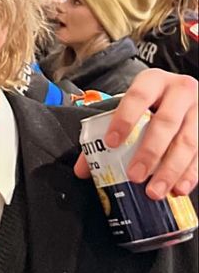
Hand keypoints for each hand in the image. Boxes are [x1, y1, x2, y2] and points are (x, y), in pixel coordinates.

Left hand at [73, 70, 197, 196]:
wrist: (181, 93)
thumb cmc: (150, 102)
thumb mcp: (128, 107)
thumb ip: (103, 133)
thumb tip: (84, 169)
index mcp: (153, 81)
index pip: (138, 96)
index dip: (125, 119)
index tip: (112, 142)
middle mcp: (180, 92)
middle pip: (166, 122)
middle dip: (150, 152)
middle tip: (135, 176)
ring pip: (188, 141)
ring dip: (170, 170)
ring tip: (154, 190)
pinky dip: (190, 174)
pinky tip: (178, 188)